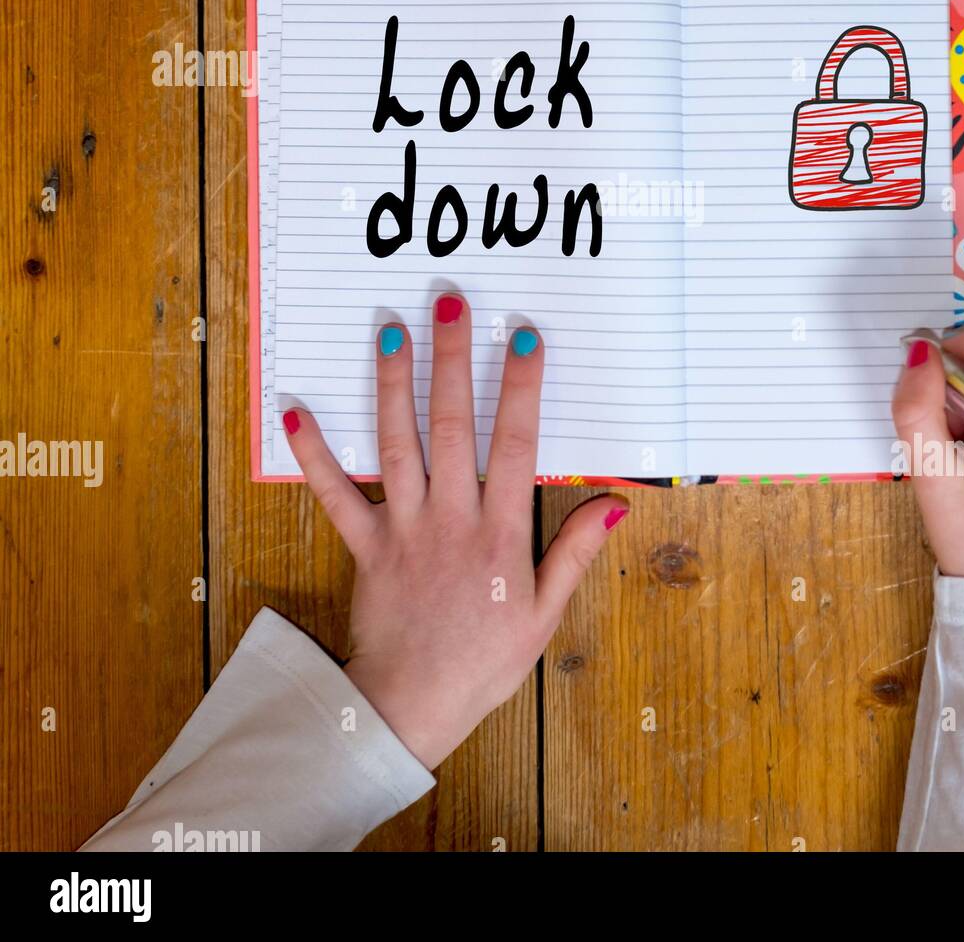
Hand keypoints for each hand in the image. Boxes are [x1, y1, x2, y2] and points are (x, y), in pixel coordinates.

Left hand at [281, 295, 629, 769]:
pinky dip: (315, 454)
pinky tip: (298, 411)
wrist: (409, 709)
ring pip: (396, 445)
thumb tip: (614, 504)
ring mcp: (401, 529)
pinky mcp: (364, 546)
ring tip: (392, 331)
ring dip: (393, 384)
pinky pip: (335, 495)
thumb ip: (575, 553)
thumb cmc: (483, 663)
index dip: (520, 388)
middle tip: (449, 305)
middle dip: (451, 361)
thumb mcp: (544, 615)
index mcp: (498, 534)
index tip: (523, 338)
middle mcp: (448, 520)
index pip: (514, 446)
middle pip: (450, 427)